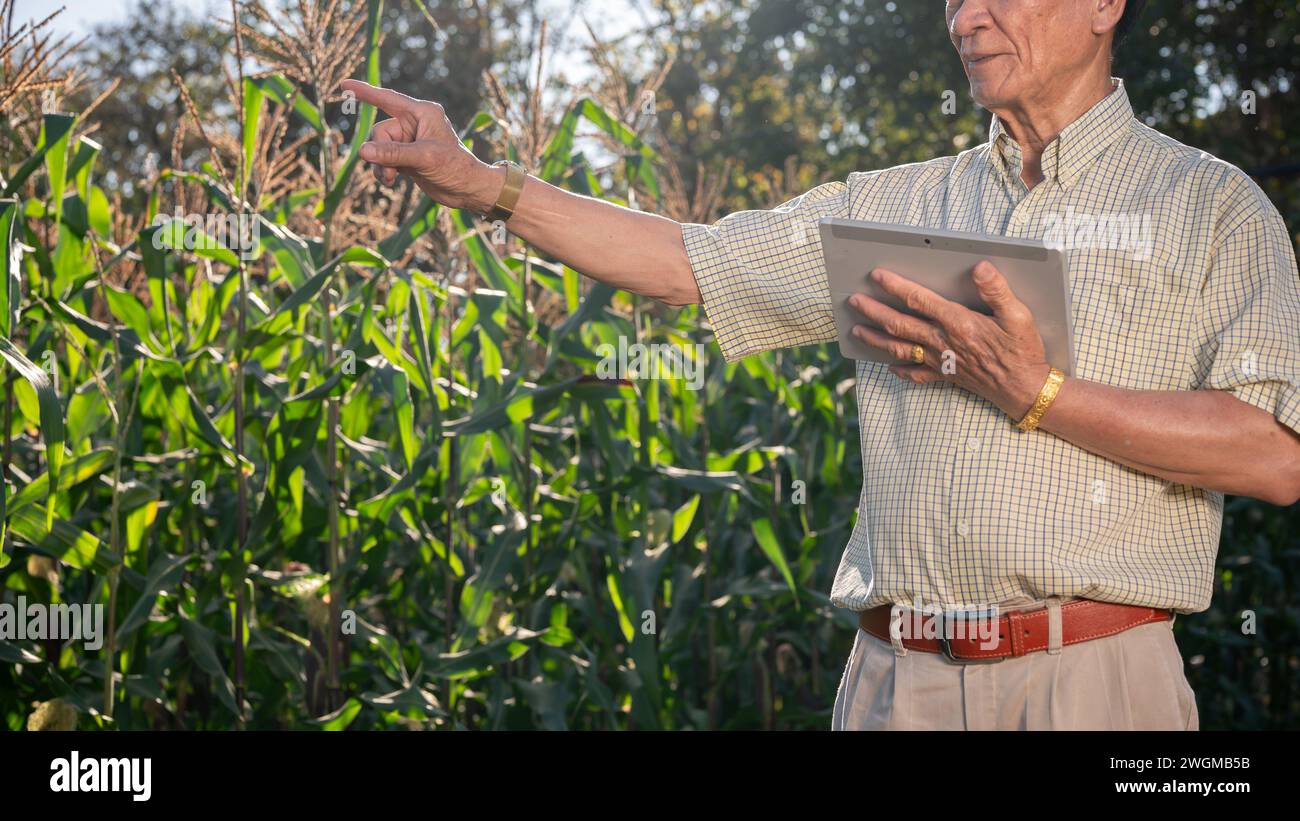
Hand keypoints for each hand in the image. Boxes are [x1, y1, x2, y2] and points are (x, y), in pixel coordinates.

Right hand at [339, 79, 504, 212]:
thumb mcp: (423, 158)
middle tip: (389, 171)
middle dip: (380, 152)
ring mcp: (410, 141)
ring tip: (389, 179)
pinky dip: (383, 170)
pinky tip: (389, 181)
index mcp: (422, 113)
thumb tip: (362, 151)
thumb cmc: (455, 167)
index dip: (365, 92)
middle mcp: (414, 123)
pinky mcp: (407, 157)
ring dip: (380, 164)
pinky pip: (384, 159)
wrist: (468, 190)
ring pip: (379, 147)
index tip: (344, 84)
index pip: (388, 98)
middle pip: (380, 131)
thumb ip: (392, 154)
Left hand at [847, 260, 1052, 418]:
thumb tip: (980, 266)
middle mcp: (942, 342)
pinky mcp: (945, 376)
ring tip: (857, 331)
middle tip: (853, 301)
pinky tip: (889, 367)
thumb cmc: (1022, 350)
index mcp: (957, 322)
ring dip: (876, 339)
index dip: (895, 286)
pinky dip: (900, 371)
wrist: (1024, 388)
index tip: (876, 275)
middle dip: (873, 311)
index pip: (918, 300)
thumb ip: (997, 289)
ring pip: (899, 348)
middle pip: (899, 324)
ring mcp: (940, 361)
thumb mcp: (1017, 314)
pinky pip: (916, 375)